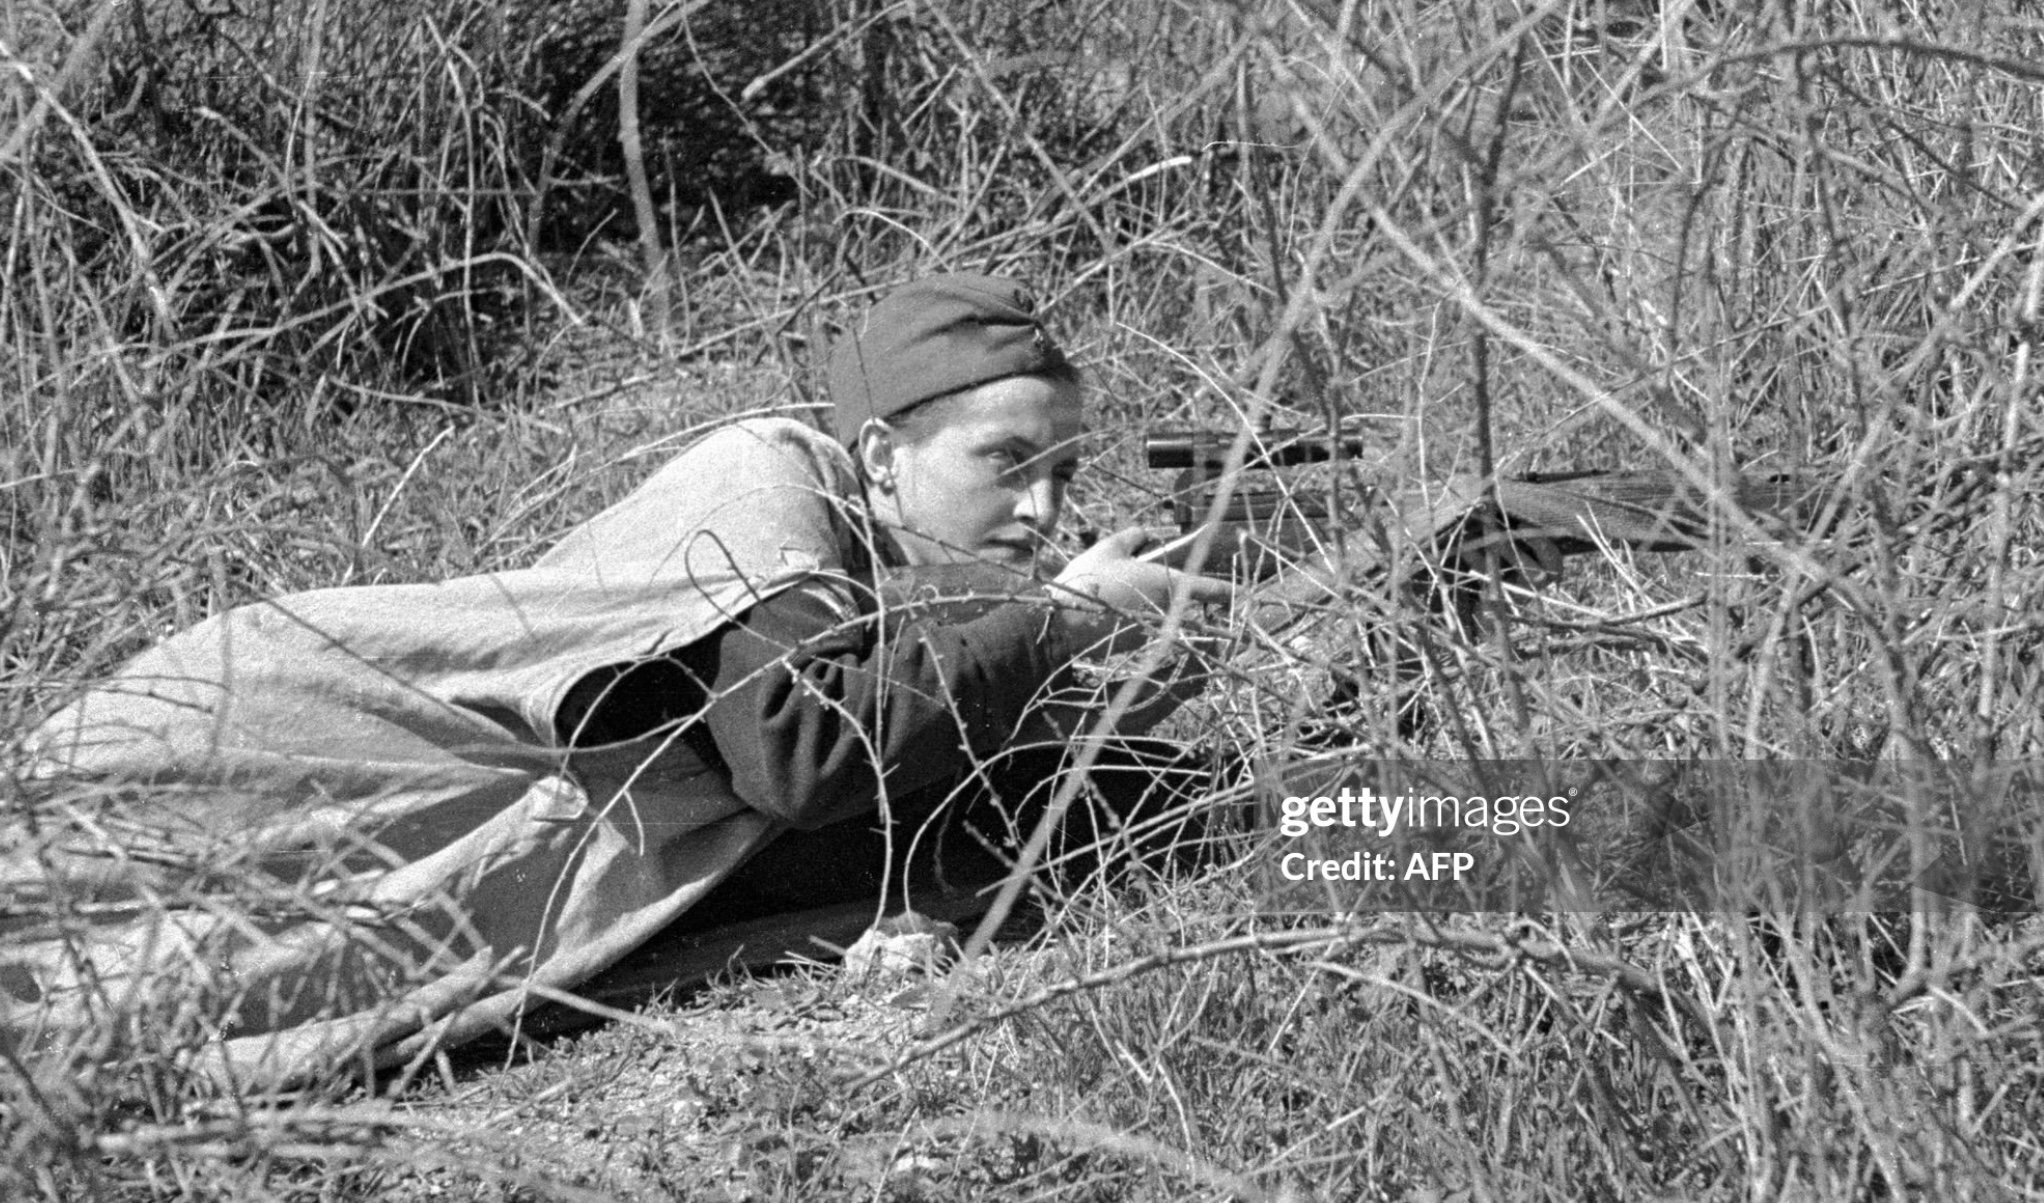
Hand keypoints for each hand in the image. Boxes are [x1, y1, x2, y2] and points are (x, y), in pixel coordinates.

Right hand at [1051, 527, 1233, 654]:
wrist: (1060, 625)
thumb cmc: (1088, 582)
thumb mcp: (1109, 548)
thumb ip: (1132, 537)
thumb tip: (1144, 534)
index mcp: (1170, 585)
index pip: (1213, 589)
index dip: (1228, 590)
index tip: (1243, 592)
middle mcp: (1169, 611)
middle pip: (1178, 598)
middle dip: (1165, 586)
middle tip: (1135, 574)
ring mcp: (1154, 631)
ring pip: (1157, 612)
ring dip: (1145, 601)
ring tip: (1112, 588)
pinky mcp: (1137, 645)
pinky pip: (1141, 625)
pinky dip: (1130, 615)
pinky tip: (1103, 606)